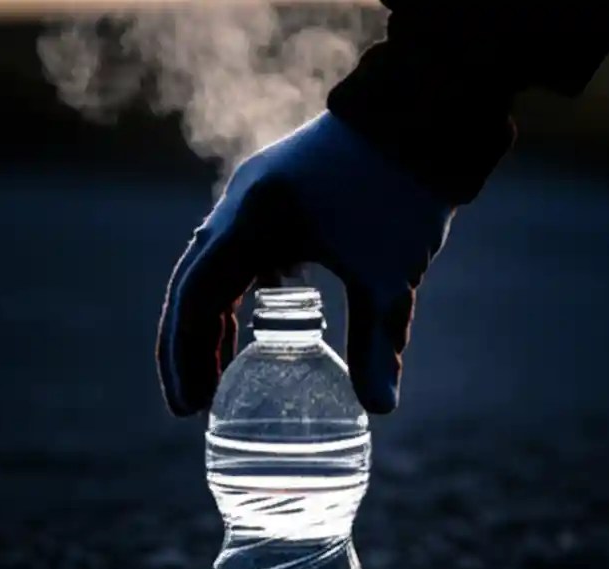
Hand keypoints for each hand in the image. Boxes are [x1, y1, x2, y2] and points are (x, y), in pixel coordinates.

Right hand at [157, 111, 453, 416]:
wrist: (422, 118)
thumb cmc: (401, 191)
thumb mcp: (390, 274)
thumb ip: (380, 343)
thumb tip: (381, 410)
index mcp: (250, 221)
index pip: (196, 299)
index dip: (187, 357)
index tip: (191, 407)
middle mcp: (238, 207)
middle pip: (190, 288)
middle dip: (189, 349)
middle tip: (194, 406)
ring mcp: (252, 199)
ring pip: (210, 271)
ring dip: (208, 325)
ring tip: (216, 380)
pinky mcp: (273, 199)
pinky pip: (235, 255)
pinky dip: (233, 298)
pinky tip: (250, 332)